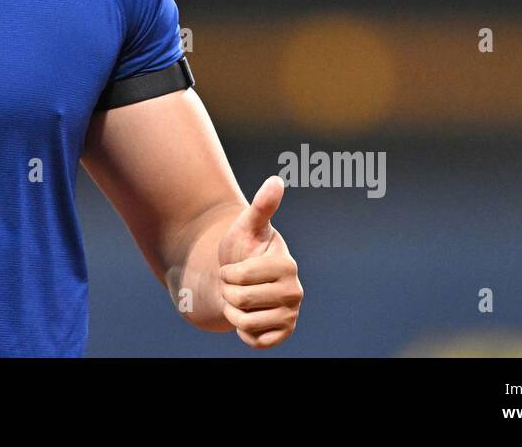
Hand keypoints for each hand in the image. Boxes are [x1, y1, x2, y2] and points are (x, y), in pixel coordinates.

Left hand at [216, 175, 302, 348]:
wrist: (239, 277)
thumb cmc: (243, 247)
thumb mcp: (247, 225)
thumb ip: (262, 206)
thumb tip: (276, 180)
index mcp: (287, 265)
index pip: (239, 277)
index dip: (227, 273)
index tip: (234, 267)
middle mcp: (295, 292)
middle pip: (240, 300)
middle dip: (227, 292)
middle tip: (234, 284)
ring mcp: (291, 315)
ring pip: (244, 323)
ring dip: (232, 311)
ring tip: (240, 299)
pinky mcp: (284, 334)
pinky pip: (255, 341)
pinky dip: (243, 332)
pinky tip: (248, 316)